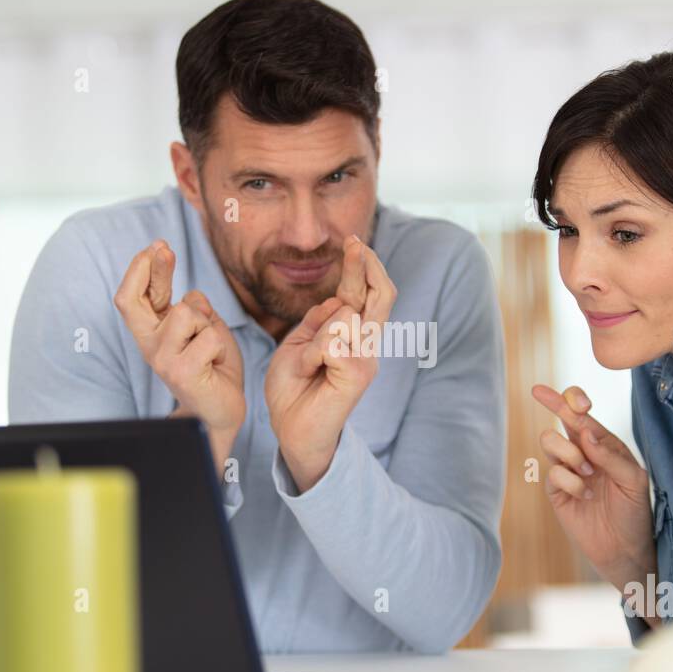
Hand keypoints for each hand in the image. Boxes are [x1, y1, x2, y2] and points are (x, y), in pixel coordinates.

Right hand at [113, 239, 244, 471]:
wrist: (220, 411)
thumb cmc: (212, 368)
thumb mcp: (205, 330)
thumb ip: (195, 310)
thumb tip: (191, 293)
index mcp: (153, 332)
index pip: (134, 297)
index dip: (140, 269)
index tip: (156, 247)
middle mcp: (150, 345)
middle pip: (137, 299)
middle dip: (153, 267)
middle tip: (163, 247)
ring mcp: (162, 359)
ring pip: (187, 312)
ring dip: (207, 324)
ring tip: (210, 349)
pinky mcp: (181, 372)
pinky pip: (209, 336)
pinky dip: (220, 346)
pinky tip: (215, 364)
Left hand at [265, 235, 396, 491]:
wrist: (292, 429)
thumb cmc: (294, 389)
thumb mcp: (298, 344)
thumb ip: (319, 322)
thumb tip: (338, 299)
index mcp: (352, 336)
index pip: (365, 294)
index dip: (362, 267)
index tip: (353, 242)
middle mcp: (365, 345)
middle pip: (380, 295)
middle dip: (367, 266)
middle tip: (355, 243)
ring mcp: (365, 359)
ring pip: (344, 317)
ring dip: (313, 337)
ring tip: (306, 364)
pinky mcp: (359, 374)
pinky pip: (331, 343)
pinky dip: (311, 354)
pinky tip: (310, 373)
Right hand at [531, 385, 654, 592]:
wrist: (623, 549)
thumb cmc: (634, 511)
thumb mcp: (633, 480)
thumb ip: (610, 454)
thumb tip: (586, 431)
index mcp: (603, 443)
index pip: (582, 412)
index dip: (573, 398)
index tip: (578, 401)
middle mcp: (582, 451)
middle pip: (559, 418)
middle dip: (557, 407)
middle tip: (565, 404)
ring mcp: (566, 470)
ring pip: (549, 440)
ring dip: (569, 452)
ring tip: (588, 472)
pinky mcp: (555, 491)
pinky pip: (552, 473)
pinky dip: (570, 482)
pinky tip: (585, 495)